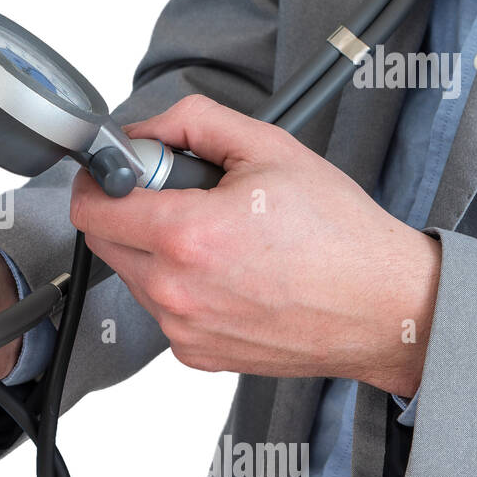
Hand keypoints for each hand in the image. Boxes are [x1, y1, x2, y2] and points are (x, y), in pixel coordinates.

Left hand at [70, 95, 441, 397]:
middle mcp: (175, 290)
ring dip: (157, 249)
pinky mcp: (195, 353)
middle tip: (183, 197)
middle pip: (106, 240)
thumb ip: (194, 122)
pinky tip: (230, 273)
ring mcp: (183, 328)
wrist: (385, 309)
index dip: (98, 181)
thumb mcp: (270, 148)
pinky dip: (181, 286)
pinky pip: (162, 308)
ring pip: (133, 274)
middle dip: (130, 210)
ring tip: (220, 237)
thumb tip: (146, 130)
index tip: (117, 172)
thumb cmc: (341, 236)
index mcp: (186, 236)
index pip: (92, 209)